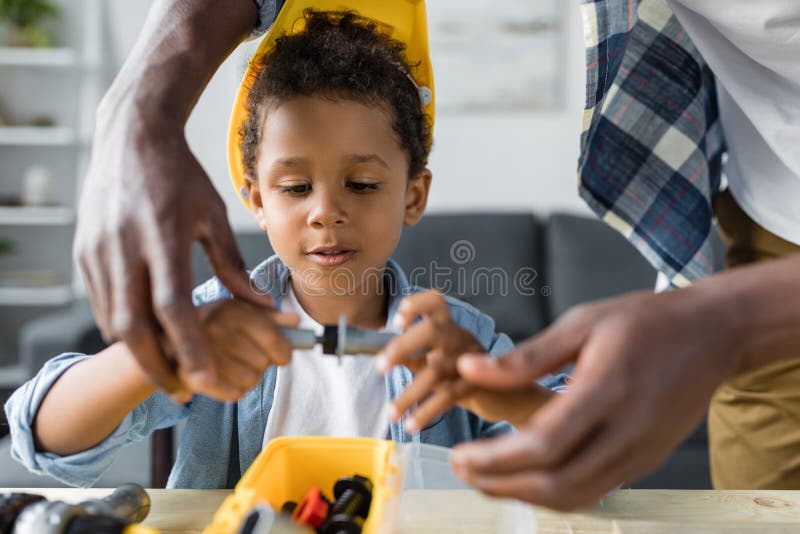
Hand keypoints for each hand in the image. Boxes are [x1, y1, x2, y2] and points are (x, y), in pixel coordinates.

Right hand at [74, 111, 274, 402]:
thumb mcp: (213, 216)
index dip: (189, 349)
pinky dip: (123, 329)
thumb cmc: (180, 175)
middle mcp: (125, 248)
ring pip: (114, 321)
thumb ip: (234, 265)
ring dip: (141, 353)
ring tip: (170, 372)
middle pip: (135, 327)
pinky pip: (101, 304)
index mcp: (163, 237)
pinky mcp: (85, 252)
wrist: (130, 137)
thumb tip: (263, 305)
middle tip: (184, 393)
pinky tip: (146, 339)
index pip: (173, 307)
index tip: (205, 380)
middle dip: (159, 368)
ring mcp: (99, 251)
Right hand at [184, 299, 297, 400]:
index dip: (284, 352)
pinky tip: (221, 378)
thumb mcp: (237, 312)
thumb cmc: (208, 326)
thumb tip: (296, 320)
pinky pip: (233, 395)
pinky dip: (232, 391)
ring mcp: (201, 353)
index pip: (272, 337)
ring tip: (231, 366)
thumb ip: (269, 316)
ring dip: (247, 379)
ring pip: (250, 381)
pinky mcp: (190, 378)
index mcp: (231, 309)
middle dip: (261, 364)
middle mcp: (216, 328)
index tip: (283, 356)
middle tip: (245, 357)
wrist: (161, 342)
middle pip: (263, 363)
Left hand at [376, 291, 485, 431]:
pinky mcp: (477, 385)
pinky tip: (411, 425)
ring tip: (391, 413)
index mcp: (448, 326)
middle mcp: (460, 337)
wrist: (505, 395)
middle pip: (431, 331)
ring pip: (436, 370)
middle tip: (379, 367)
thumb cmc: (461, 373)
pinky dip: (426, 412)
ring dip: (409, 394)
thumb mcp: (436, 359)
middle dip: (402, 347)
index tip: (396, 322)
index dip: (415, 305)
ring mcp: (472, 359)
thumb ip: (411, 355)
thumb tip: (379, 355)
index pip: (435, 302)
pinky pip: (448, 397)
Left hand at [449, 288, 743, 510]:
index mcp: (608, 388)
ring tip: (485, 475)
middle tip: (462, 469)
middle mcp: (628, 430)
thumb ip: (525, 356)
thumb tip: (470, 368)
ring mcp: (641, 452)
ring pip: (574, 496)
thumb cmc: (647, 321)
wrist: (713, 335)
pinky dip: (552, 492)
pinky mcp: (646, 462)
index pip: (545, 444)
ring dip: (522, 495)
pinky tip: (525, 474)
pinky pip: (593, 491)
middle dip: (500, 485)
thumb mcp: (582, 322)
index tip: (461, 455)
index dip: (496, 459)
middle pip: (556, 483)